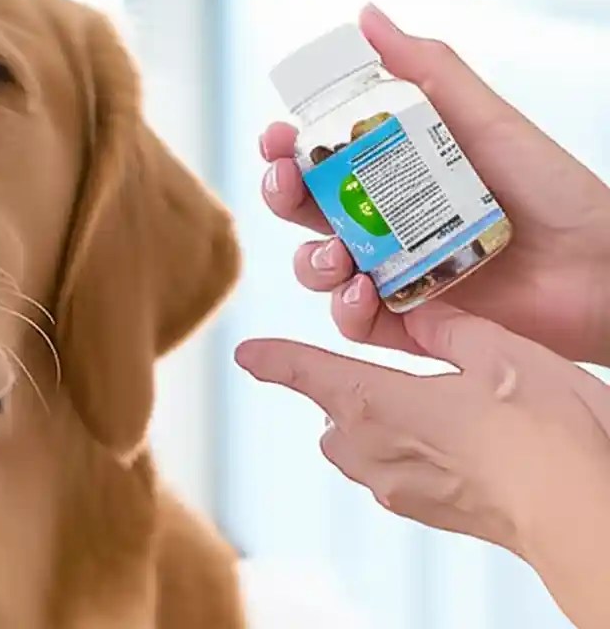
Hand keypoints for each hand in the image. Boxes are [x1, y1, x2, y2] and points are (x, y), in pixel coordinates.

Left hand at [236, 303, 609, 626]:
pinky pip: (395, 473)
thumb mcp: (496, 350)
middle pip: (334, 414)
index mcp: (375, 404)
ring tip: (428, 402)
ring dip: (377, 423)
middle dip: (347, 389)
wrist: (580, 511)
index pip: (308, 373)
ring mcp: (397, 488)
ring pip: (360, 448)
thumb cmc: (541, 428)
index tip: (247, 353)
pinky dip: (408, 452)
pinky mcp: (426, 511)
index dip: (276, 359)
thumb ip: (447, 328)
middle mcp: (372, 451)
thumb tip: (418, 313)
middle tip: (390, 369)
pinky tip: (453, 441)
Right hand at [260, 4, 609, 366]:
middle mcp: (386, 223)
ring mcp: (394, 273)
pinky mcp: (410, 322)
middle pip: (306, 211)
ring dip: (310, 260)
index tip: (278, 135)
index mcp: (395, 173)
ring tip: (335, 251)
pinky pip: (355, 323)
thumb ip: (428, 70)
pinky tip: (363, 290)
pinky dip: (345, 310)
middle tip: (286, 182)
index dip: (288, 147)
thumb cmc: (555, 191)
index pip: (321, 158)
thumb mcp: (486, 121)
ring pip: (319, 269)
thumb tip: (367, 18)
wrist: (603, 268)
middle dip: (281, 196)